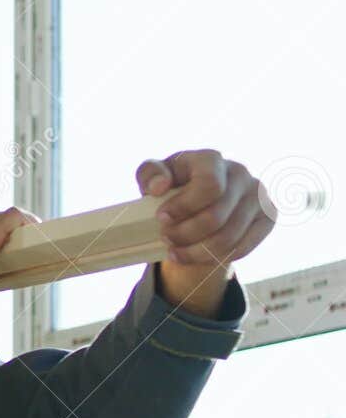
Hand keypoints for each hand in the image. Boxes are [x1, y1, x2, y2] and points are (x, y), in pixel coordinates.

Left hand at [137, 149, 273, 315]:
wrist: (199, 200)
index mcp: (211, 159)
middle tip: (166, 238)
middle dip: (185, 234)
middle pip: (216, 217)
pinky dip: (215, 258)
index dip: (184, 206)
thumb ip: (150, 174)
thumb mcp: (153, 177)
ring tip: (175, 252)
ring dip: (196, 252)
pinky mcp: (268, 216)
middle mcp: (239, 173)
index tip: (162, 217)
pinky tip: (195, 256)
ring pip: (228, 238)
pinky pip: (243, 248)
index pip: (209, 185)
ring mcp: (258, 195)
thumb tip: (159, 187)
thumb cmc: (171, 186)